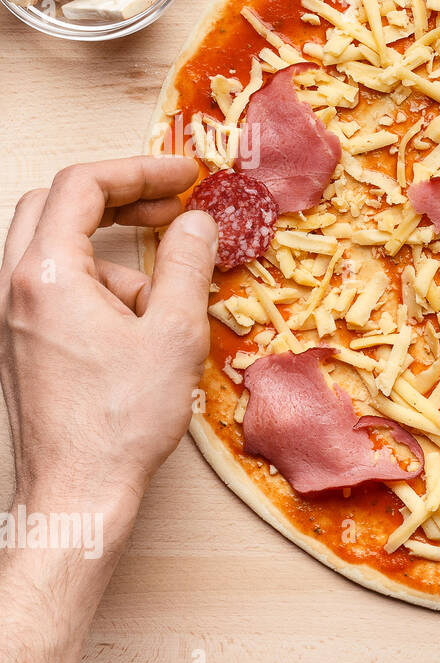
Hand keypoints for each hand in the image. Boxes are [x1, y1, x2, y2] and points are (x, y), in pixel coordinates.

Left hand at [0, 156, 215, 662]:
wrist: (75, 492)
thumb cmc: (122, 420)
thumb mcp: (174, 333)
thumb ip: (186, 265)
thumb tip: (198, 222)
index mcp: (47, 274)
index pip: (82, 186)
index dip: (139, 170)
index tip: (186, 178)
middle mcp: (13, 287)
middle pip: (53, 204)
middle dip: (116, 196)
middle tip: (169, 207)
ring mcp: (9, 316)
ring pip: (53, 247)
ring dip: (110, 249)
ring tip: (162, 294)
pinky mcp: (17, 342)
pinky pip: (54, 287)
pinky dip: (97, 285)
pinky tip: (137, 330)